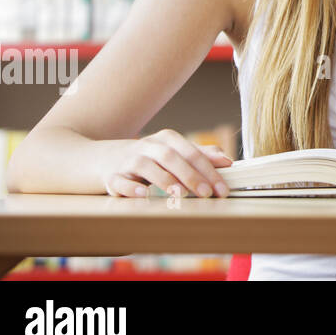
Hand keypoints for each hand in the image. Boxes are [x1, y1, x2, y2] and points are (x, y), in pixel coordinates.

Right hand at [101, 128, 233, 197]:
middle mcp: (148, 146)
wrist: (108, 158)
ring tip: (180, 194)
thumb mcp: (175, 153)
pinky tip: (144, 194)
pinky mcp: (112, 176)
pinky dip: (132, 188)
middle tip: (206, 194)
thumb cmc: (151, 158)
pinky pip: (120, 181)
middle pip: (171, 158)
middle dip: (190, 176)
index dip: (209, 170)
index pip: (192, 153)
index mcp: (167, 139)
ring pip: (146, 167)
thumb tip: (228, 161)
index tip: (221, 189)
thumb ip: (201, 156)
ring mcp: (129, 160)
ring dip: (164, 180)